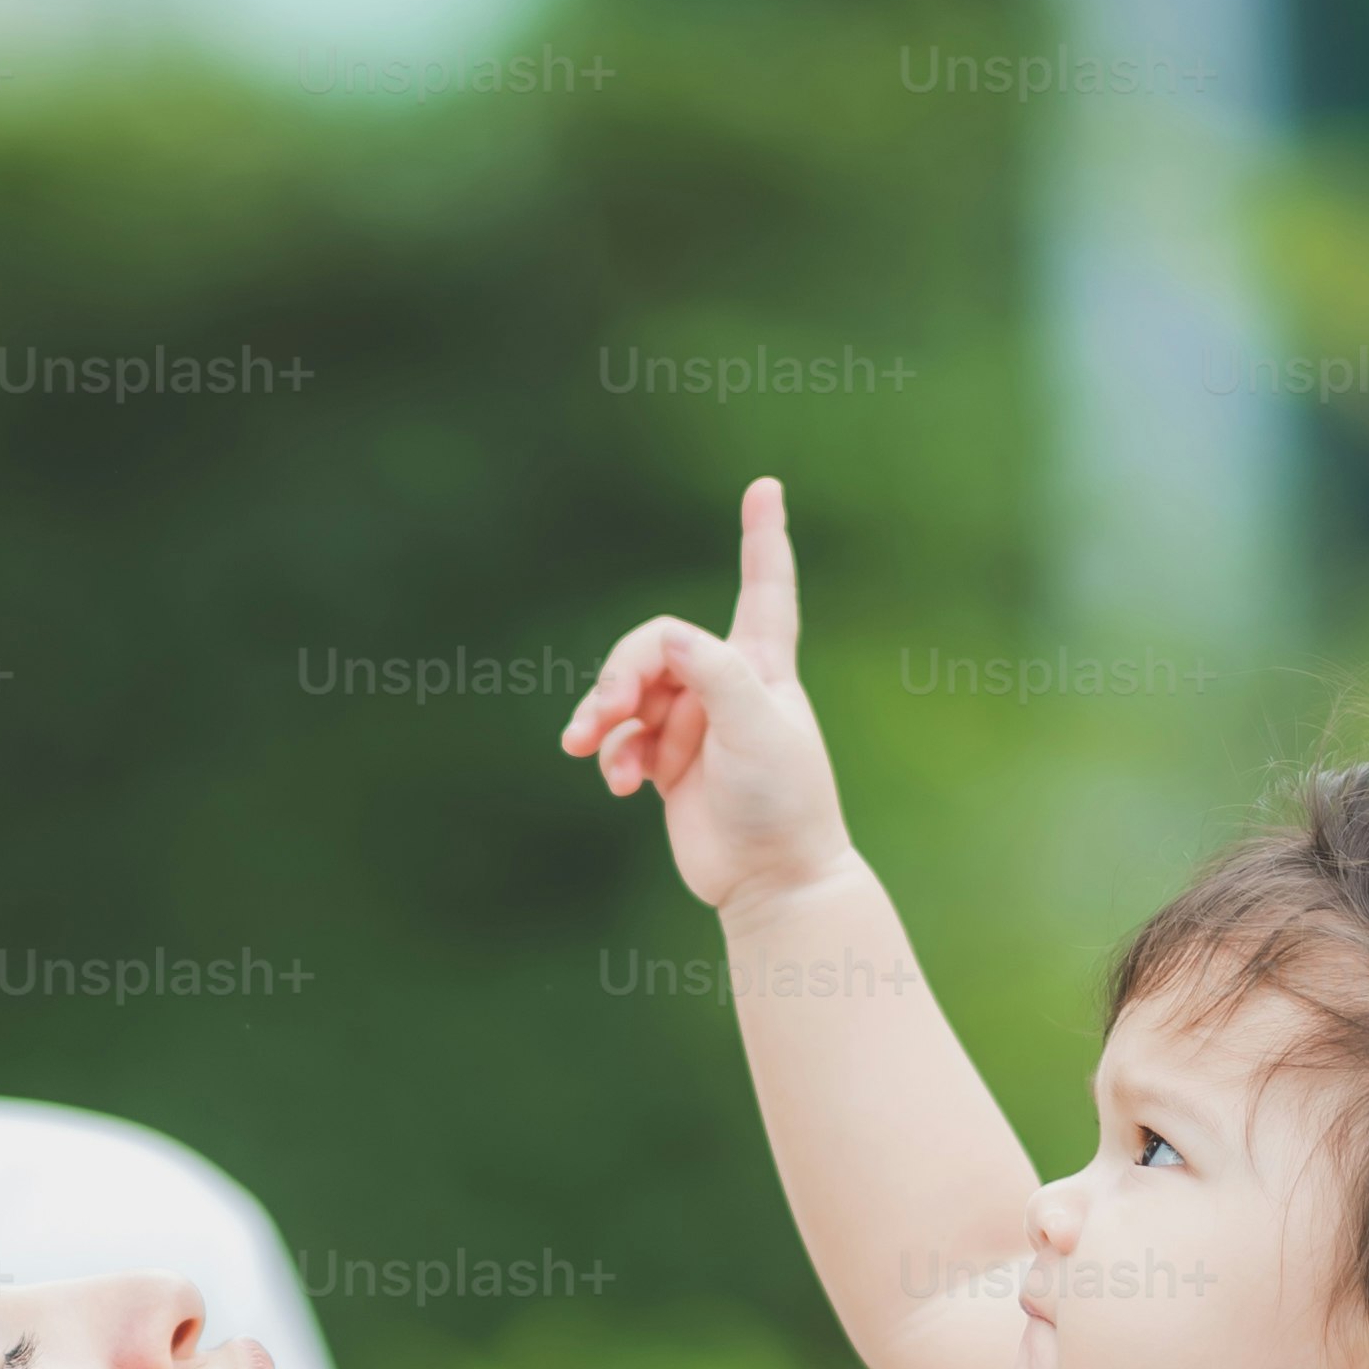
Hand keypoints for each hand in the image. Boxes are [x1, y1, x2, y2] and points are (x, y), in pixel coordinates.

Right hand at [565, 476, 851, 917]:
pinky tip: (620, 786)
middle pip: (656, 647)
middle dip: (622, 674)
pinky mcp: (666, 765)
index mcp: (762, 666)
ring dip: (603, 715)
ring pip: (629, 694)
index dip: (762, 537)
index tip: (765, 487)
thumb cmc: (782, 802)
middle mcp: (726, 686)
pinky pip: (623, 742)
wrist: (772, 881)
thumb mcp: (756, 729)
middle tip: (604, 714)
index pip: (764, 587)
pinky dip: (613, 757)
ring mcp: (693, 725)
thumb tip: (668, 636)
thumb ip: (714, 674)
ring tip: (586, 745)